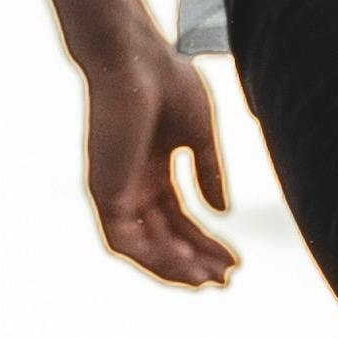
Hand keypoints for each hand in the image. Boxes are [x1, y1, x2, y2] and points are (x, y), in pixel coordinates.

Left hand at [82, 20, 236, 286]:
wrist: (135, 58)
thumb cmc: (167, 82)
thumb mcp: (199, 136)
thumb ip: (209, 173)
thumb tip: (223, 212)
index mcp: (152, 169)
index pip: (180, 217)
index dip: (206, 241)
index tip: (234, 261)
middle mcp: (131, 184)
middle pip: (165, 236)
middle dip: (195, 260)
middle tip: (226, 278)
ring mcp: (116, 189)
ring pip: (144, 247)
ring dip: (176, 267)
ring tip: (209, 280)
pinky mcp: (103, 192)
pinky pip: (125, 241)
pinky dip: (154, 258)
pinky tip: (185, 265)